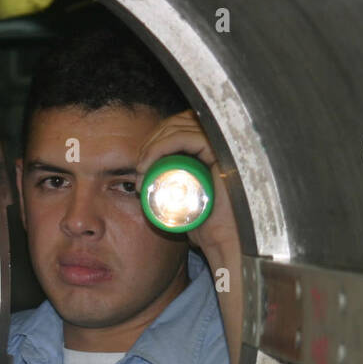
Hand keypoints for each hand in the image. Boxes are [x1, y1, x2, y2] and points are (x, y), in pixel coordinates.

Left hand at [134, 109, 238, 260]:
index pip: (181, 126)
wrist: (221, 241)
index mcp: (213, 146)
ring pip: (179, 126)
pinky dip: (160, 147)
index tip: (141, 165)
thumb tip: (142, 182)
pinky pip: (185, 137)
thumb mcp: (180, 198)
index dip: (156, 139)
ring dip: (152, 145)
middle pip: (179, 122)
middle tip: (139, 169)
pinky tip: (147, 165)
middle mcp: (221, 140)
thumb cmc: (204, 224)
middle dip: (152, 141)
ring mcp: (223, 145)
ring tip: (141, 171)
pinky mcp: (221, 152)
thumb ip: (169, 187)